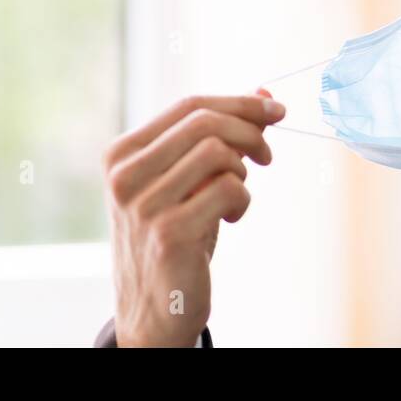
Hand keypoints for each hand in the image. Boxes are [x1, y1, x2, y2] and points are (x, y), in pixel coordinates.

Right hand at [102, 90, 284, 346]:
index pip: (190, 105)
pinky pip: (229, 189)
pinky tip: (230, 218)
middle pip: (205, 122)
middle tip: (267, 155)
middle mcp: (124, 175)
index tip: (277, 109)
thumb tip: (266, 93)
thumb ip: (219, 136)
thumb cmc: (176, 235)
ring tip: (235, 195)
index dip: (240, 102)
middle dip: (250, 131)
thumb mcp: (189, 179)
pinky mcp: (170, 233)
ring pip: (219, 153)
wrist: (155, 308)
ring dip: (242, 171)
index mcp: (122, 154)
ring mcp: (144, 205)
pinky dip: (242, 200)